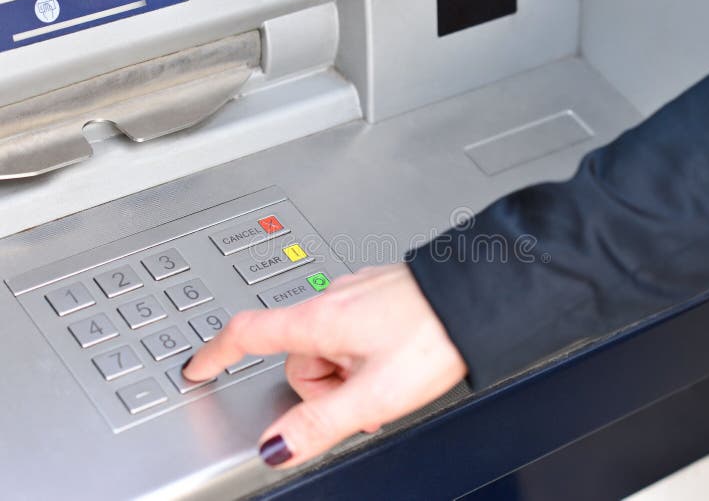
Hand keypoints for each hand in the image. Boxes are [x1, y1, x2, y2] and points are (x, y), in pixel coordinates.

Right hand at [182, 263, 466, 467]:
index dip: (216, 354)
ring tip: (386, 379)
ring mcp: (356, 293)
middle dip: (322, 387)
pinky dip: (363, 353)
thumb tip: (277, 446)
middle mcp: (331, 298)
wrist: (480, 298)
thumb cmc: (433, 335)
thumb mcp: (373, 394)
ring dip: (347, 372)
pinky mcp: (377, 294)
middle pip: (296, 354)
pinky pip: (352, 329)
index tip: (198, 367)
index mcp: (318, 319)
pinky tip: (394, 361)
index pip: (247, 333)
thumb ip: (319, 423)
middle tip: (362, 399)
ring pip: (327, 345)